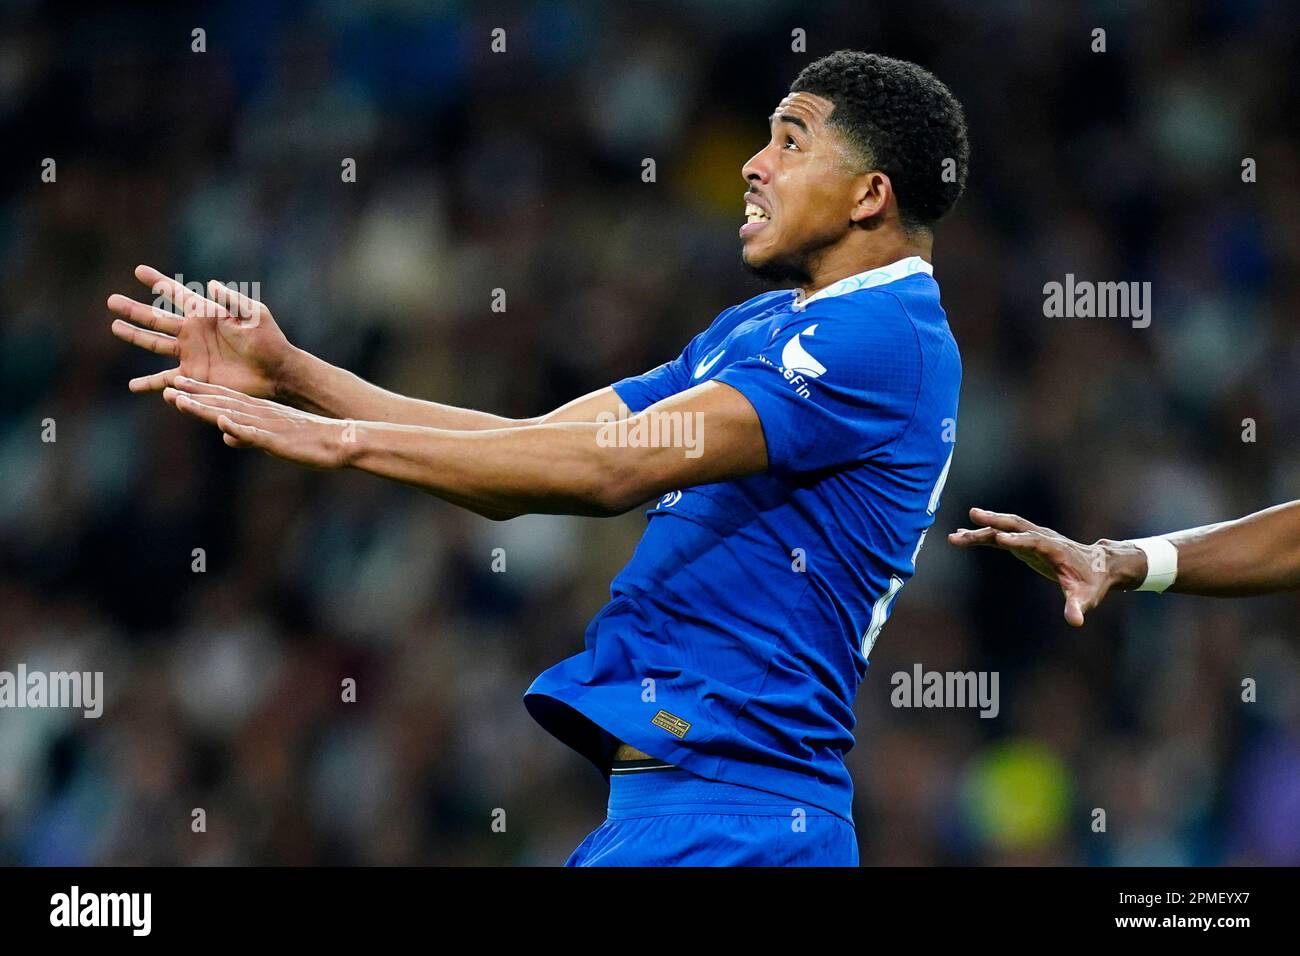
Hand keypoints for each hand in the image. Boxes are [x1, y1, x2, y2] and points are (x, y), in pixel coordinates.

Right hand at [109, 265, 294, 398]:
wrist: (276, 372)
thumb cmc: (269, 341)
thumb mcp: (253, 315)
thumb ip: (231, 300)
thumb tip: (210, 282)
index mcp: (206, 314)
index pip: (177, 294)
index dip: (158, 282)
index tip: (138, 270)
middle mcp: (194, 333)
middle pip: (156, 318)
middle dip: (134, 310)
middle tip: (111, 301)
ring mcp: (192, 354)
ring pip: (155, 344)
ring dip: (135, 336)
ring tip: (115, 328)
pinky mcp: (195, 376)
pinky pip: (167, 379)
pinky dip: (150, 384)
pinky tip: (133, 386)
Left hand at [164, 377, 355, 469]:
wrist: (343, 441)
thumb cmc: (311, 442)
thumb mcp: (273, 439)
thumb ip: (248, 436)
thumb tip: (225, 436)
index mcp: (259, 412)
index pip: (224, 400)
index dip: (199, 393)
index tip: (175, 385)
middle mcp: (259, 414)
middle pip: (221, 403)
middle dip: (194, 396)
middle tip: (168, 386)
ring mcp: (267, 426)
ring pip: (231, 415)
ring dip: (206, 408)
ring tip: (181, 400)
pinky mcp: (278, 440)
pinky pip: (255, 434)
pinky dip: (238, 428)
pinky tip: (221, 422)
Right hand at [948, 508, 1143, 626]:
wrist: (1097, 565)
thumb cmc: (1091, 583)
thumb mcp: (1086, 597)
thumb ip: (1077, 607)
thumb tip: (1075, 621)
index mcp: (1055, 549)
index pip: (1034, 541)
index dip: (1017, 539)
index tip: (999, 537)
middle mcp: (1042, 537)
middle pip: (1015, 526)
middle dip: (994, 522)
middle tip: (972, 517)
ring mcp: (1032, 537)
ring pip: (1005, 527)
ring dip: (982, 526)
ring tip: (956, 533)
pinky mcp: (1024, 542)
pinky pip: (1000, 535)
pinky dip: (982, 533)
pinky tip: (963, 534)